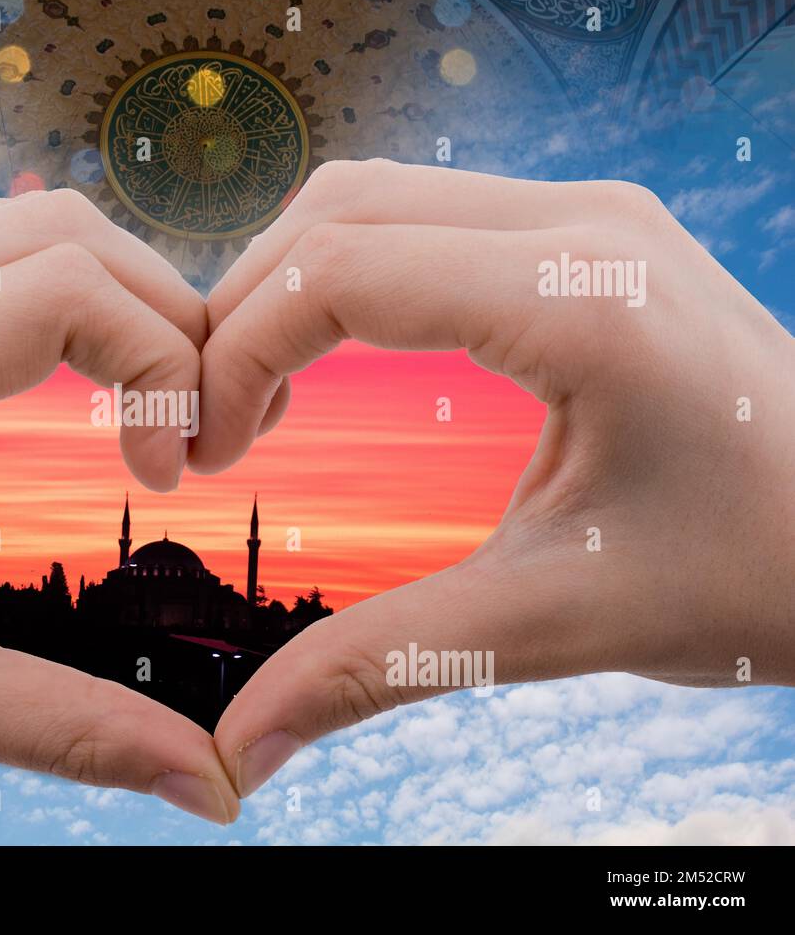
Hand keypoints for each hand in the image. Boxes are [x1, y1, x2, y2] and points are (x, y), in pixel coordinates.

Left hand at [0, 189, 240, 823]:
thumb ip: (58, 729)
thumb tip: (207, 784)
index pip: (63, 291)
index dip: (162, 366)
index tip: (167, 477)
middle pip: (65, 236)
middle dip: (165, 320)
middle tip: (185, 435)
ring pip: (25, 225)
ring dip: (117, 296)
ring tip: (145, 402)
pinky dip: (59, 290)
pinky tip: (72, 375)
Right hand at [195, 159, 794, 796]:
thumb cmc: (751, 579)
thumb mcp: (552, 623)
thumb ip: (377, 666)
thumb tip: (240, 747)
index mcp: (581, 300)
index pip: (341, 269)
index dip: (237, 353)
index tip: (208, 451)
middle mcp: (584, 224)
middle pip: (340, 213)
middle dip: (245, 312)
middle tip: (216, 427)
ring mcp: (590, 217)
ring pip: (374, 202)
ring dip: (291, 288)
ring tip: (262, 398)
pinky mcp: (587, 237)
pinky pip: (424, 220)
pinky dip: (348, 279)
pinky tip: (334, 360)